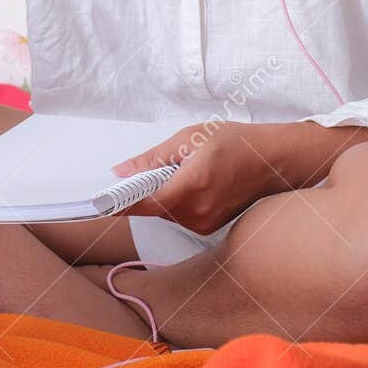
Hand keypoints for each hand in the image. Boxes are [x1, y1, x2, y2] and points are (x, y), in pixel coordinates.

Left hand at [111, 120, 367, 235]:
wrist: (278, 161)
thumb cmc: (237, 142)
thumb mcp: (190, 138)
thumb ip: (153, 158)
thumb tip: (120, 173)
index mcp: (187, 189)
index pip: (138, 203)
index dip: (113, 203)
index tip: (89, 203)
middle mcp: (194, 214)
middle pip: (149, 207)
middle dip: (141, 189)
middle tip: (143, 168)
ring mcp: (202, 225)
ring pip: (163, 211)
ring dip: (161, 192)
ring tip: (183, 166)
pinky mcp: (208, 228)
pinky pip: (178, 214)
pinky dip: (175, 198)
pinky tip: (192, 180)